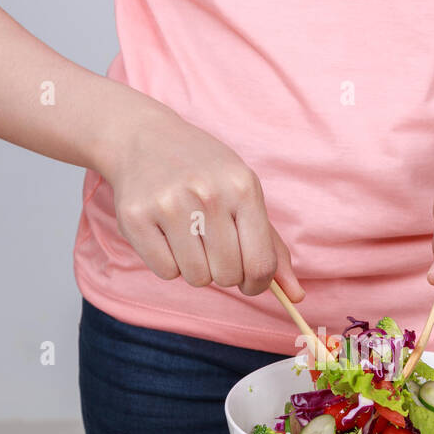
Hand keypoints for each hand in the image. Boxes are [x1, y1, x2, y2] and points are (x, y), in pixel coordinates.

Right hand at [99, 105, 303, 299]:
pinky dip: (168, 263)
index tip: (250, 281)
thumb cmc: (204, 171)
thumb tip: (297, 296)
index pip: (260, 264)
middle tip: (214, 251)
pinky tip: (166, 235)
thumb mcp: (244, 195)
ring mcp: (169, 204)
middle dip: (224, 274)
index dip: (258, 284)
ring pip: (196, 277)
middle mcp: (207, 194)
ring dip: (195, 269)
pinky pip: (166, 272)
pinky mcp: (136, 217)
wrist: (144, 138)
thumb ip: (272, 247)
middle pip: (228, 275)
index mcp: (243, 187)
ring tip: (189, 239)